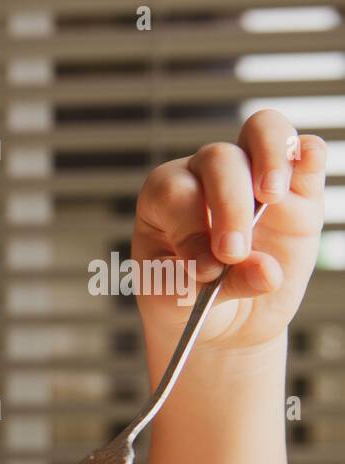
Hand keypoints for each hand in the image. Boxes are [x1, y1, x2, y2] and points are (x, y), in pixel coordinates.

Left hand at [132, 109, 325, 353]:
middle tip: (233, 253)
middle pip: (217, 159)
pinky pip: (306, 154)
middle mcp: (206, 177)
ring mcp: (254, 177)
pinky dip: (308, 153)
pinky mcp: (299, 193)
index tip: (205, 268)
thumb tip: (264, 270)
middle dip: (228, 206)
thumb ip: (209, 285)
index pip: (175, 192)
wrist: (219, 322)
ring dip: (269, 157)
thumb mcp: (178, 302)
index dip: (189, 226)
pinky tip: (307, 162)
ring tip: (270, 197)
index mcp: (164, 199)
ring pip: (261, 132)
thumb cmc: (184, 303)